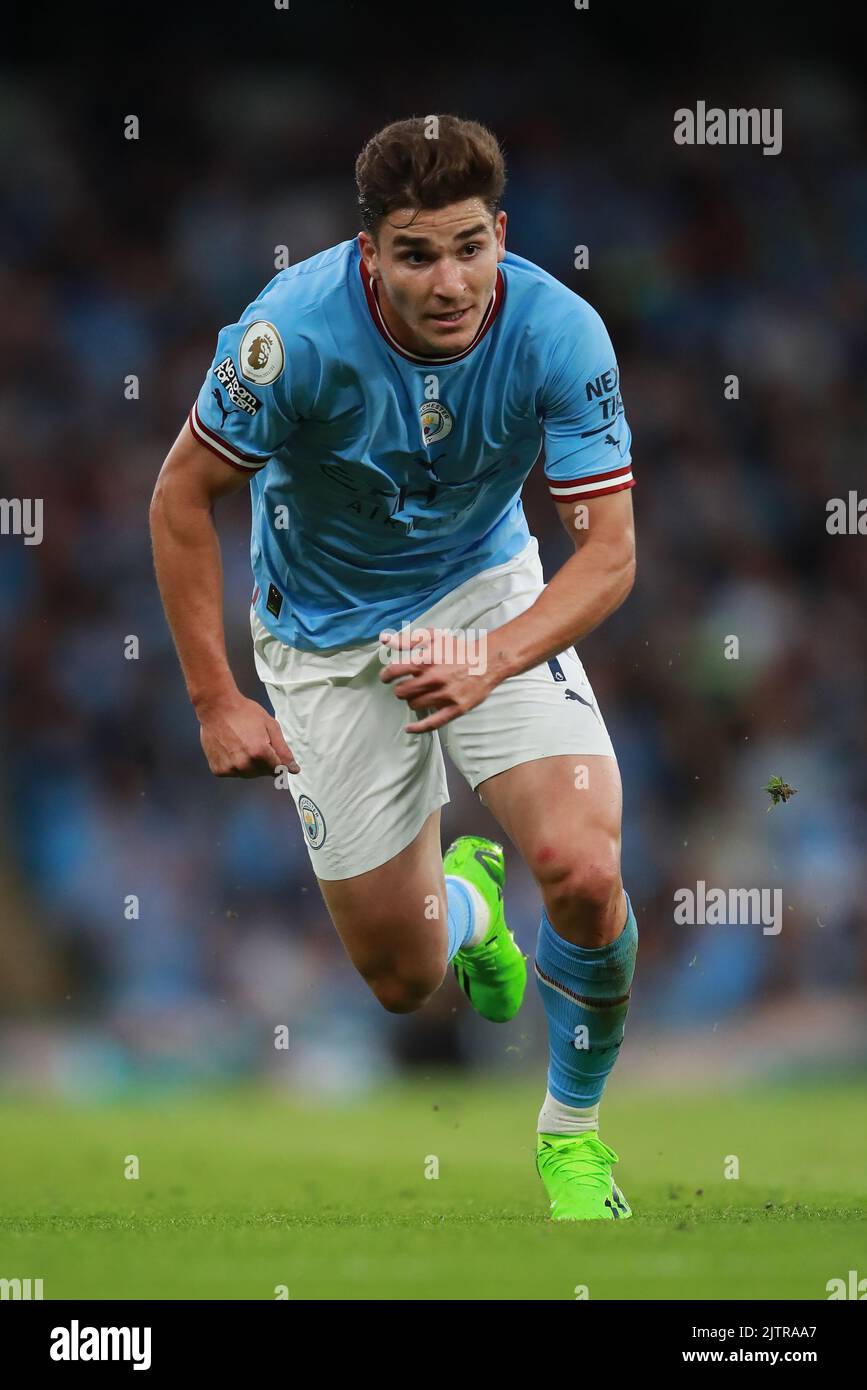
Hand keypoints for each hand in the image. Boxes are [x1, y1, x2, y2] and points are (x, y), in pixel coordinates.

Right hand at [198, 693, 298, 777]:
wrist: (216, 707)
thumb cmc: (244, 712)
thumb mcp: (270, 726)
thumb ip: (283, 750)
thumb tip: (294, 769)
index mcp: (259, 753)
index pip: (277, 770)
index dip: (279, 761)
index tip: (273, 752)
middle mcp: (244, 764)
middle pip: (263, 773)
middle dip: (265, 762)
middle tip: (256, 742)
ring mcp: (230, 768)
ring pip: (248, 774)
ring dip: (250, 764)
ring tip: (243, 745)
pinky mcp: (218, 770)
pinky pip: (234, 773)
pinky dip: (236, 765)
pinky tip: (232, 749)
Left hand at [378, 626, 495, 732]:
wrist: (487, 660)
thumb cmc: (458, 649)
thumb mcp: (433, 637)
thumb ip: (407, 639)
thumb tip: (384, 639)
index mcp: (426, 660)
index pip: (394, 671)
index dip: (386, 675)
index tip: (386, 677)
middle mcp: (433, 678)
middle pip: (401, 691)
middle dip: (400, 689)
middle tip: (406, 686)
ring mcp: (444, 695)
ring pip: (414, 705)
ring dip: (412, 700)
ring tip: (418, 695)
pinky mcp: (455, 708)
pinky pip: (431, 723)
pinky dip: (417, 728)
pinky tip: (409, 728)